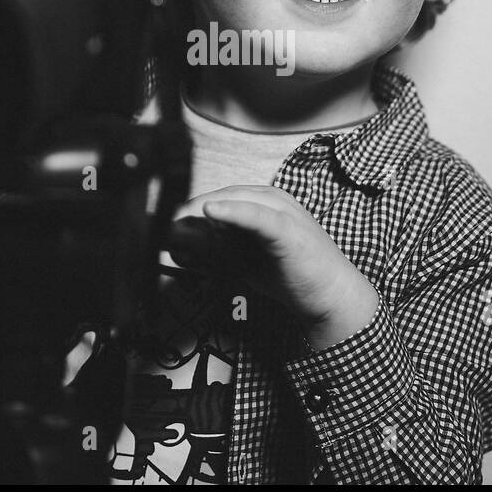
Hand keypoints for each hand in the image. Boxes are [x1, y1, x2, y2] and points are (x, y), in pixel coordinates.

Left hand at [168, 185, 379, 350]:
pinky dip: (232, 211)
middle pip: (221, 196)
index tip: (162, 225)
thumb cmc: (291, 275)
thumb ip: (215, 253)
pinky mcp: (287, 229)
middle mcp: (271, 199)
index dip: (188, 210)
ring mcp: (281, 211)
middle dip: (188, 212)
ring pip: (234, 202)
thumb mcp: (244, 261)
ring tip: (173, 225)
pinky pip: (256, 215)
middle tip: (160, 229)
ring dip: (200, 213)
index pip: (217, 198)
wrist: (330, 295)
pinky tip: (210, 210)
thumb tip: (178, 251)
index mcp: (262, 203)